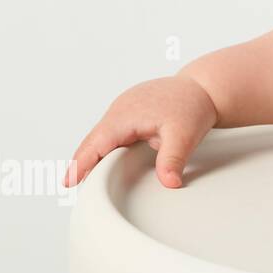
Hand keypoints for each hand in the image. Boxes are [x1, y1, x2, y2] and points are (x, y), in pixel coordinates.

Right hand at [63, 75, 219, 188]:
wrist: (203, 87)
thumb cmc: (193, 106)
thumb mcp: (184, 135)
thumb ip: (173, 159)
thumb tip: (169, 182)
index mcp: (125, 115)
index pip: (97, 143)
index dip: (82, 163)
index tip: (68, 181)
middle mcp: (119, 110)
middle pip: (94, 140)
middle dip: (82, 162)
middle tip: (73, 185)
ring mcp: (123, 108)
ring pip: (102, 135)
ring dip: (94, 153)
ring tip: (85, 177)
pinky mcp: (129, 110)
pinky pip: (111, 131)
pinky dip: (106, 145)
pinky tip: (105, 159)